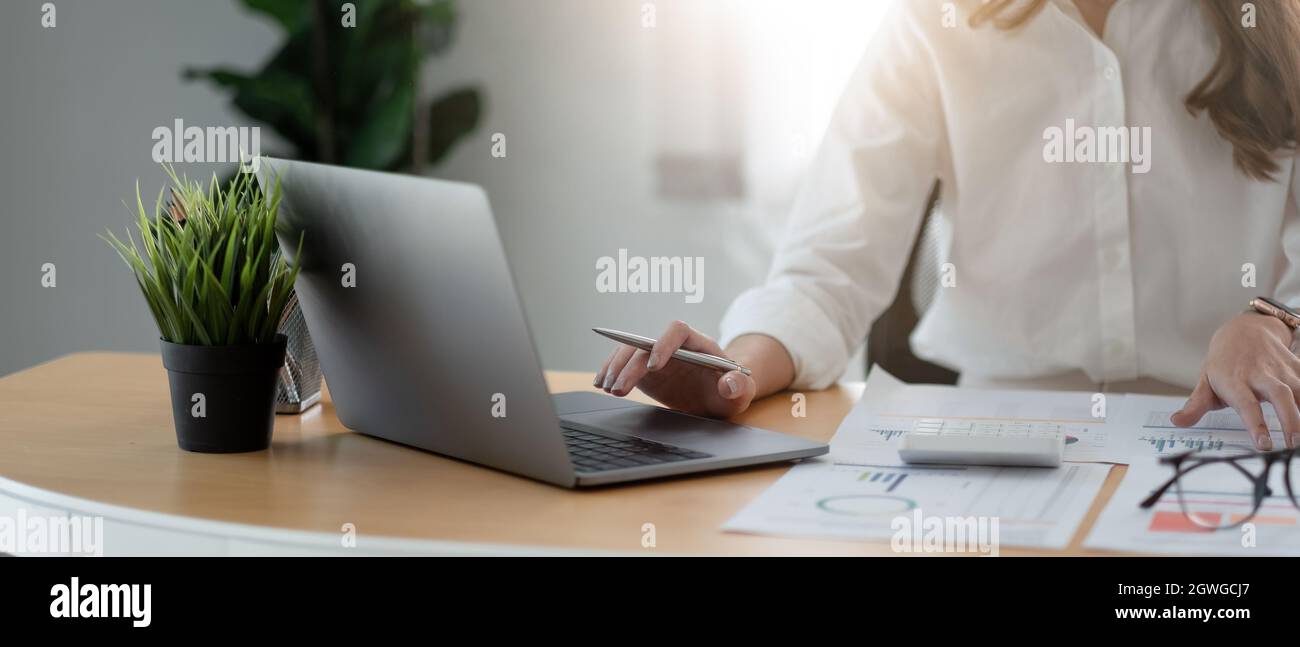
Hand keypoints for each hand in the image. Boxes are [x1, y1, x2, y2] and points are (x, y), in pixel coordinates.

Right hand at [593, 321, 755, 417]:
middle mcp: (674, 345)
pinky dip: (609, 372)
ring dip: (615, 367)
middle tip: (619, 388)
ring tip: (607, 388)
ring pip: (630, 351)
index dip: (663, 344)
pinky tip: (600, 384)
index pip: (677, 330)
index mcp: (699, 343)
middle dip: (629, 364)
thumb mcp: (742, 392)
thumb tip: (729, 383)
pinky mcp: (645, 369)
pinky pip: (623, 364)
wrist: (719, 396)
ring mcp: (657, 356)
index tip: (654, 367)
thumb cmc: (733, 390)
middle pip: (646, 343)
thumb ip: (741, 386)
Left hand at [1172, 312, 1299, 449]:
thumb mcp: (1205, 381)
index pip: (1246, 405)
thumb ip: (1195, 405)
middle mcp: (1260, 374)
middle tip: (1293, 445)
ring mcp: (1281, 369)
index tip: (1264, 445)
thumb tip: (1176, 421)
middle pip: (1280, 395)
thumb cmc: (1223, 363)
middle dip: (1290, 420)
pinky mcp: (1297, 367)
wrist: (1246, 330)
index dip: (1255, 424)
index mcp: (1234, 380)